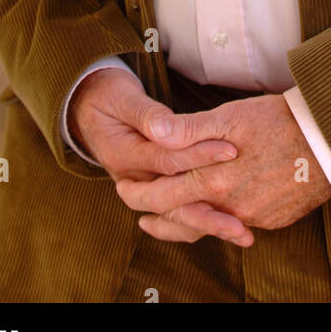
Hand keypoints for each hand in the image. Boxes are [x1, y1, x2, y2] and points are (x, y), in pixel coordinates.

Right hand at [67, 67, 250, 243]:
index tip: (232, 150)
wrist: (88, 107)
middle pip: (172, 201)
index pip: (166, 160)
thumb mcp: (123, 98)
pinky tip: (229, 230)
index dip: (199, 155)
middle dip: (208, 212)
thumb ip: (147, 114)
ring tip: (242, 235)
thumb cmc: (109, 96)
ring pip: (175, 215)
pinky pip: (177, 213)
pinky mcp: (154, 190)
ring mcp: (142, 188)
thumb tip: (164, 130)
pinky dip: (202, 222)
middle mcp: (131, 180)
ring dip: (209, 226)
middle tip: (241, 222)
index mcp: (122, 155)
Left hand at [115, 94, 330, 245]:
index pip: (162, 196)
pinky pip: (236, 222)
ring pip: (207, 224)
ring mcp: (252, 217)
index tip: (121, 188)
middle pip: (180, 216)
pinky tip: (213, 208)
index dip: (138, 194)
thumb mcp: (230, 116)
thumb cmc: (278, 121)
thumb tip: (152, 132)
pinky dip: (218, 217)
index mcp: (214, 180)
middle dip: (152, 211)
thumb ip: (188, 130)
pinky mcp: (272, 219)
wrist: (330, 140)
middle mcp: (230, 206)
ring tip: (162, 218)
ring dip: (181, 219)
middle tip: (134, 205)